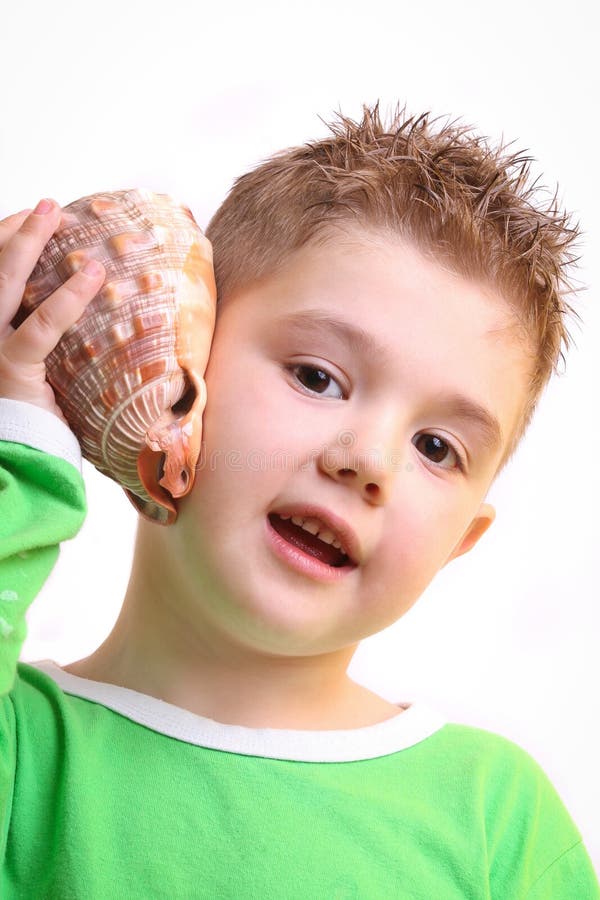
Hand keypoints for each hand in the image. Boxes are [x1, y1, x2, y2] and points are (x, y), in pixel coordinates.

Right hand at [0, 200, 104, 423]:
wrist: (19, 458)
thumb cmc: (32, 413)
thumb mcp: (33, 364)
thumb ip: (41, 335)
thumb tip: (83, 296)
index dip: (5, 239)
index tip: (31, 217)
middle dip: (15, 229)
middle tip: (47, 206)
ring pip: (3, 281)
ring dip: (29, 242)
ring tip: (56, 216)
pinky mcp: (12, 368)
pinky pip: (41, 325)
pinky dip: (69, 297)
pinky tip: (92, 275)